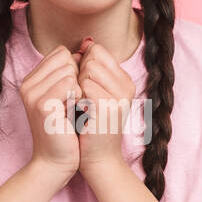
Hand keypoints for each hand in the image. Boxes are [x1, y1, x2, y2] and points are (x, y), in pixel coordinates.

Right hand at [21, 44, 81, 183]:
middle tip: (71, 106)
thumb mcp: (68, 94)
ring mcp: (32, 93)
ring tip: (71, 111)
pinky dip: (79, 99)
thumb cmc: (67, 129)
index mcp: (32, 79)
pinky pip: (72, 85)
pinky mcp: (42, 104)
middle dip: (77, 79)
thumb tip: (88, 44)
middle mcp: (28, 83)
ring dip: (79, 91)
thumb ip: (73, 69)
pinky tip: (71, 116)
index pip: (61, 53)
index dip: (75, 70)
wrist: (57, 161)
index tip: (72, 95)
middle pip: (66, 59)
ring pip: (70, 71)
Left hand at [73, 36, 136, 179]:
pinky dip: (75, 98)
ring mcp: (120, 95)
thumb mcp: (94, 93)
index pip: (98, 51)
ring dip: (76, 86)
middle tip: (81, 101)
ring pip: (88, 69)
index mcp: (125, 80)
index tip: (81, 88)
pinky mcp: (108, 106)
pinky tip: (80, 114)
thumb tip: (86, 41)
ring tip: (81, 107)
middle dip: (78, 75)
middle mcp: (127, 85)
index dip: (82, 65)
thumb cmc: (89, 127)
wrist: (97, 160)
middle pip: (92, 58)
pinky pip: (83, 86)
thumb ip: (91, 68)